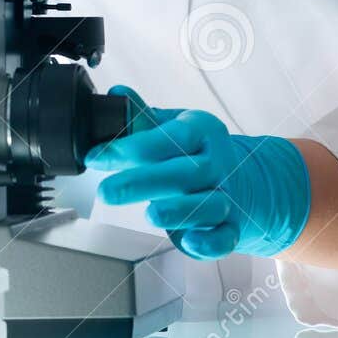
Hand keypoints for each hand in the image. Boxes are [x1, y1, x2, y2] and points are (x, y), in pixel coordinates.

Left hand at [86, 87, 310, 259]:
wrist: (241, 178)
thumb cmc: (194, 150)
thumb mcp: (171, 126)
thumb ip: (141, 116)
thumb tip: (116, 95)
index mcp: (201, 131)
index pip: (169, 137)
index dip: (131, 147)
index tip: (96, 157)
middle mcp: (215, 164)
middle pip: (185, 173)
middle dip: (143, 182)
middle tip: (107, 191)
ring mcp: (226, 196)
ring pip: (208, 205)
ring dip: (179, 211)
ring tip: (151, 213)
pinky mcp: (230, 227)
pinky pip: (225, 237)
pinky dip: (210, 243)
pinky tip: (190, 242)